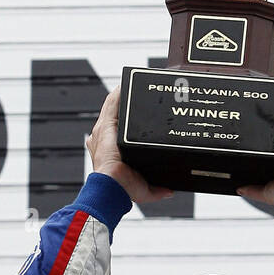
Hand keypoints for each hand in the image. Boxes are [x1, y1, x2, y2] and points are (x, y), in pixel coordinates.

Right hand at [86, 87, 173, 204]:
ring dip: (121, 97)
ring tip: (134, 85)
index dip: (123, 125)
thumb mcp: (143, 190)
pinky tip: (126, 83)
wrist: (112, 185)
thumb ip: (157, 190)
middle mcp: (106, 140)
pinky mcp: (106, 125)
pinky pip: (112, 103)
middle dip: (125, 107)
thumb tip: (169, 190)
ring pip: (112, 108)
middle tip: (141, 98)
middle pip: (115, 117)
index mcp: (111, 152)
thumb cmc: (121, 189)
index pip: (116, 134)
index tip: (137, 120)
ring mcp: (104, 131)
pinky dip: (118, 93)